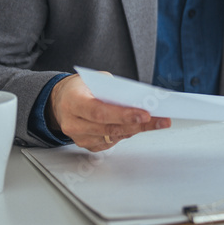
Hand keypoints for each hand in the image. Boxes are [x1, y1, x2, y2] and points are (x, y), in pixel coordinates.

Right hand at [46, 74, 169, 151]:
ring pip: (113, 137)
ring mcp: (78, 137)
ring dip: (137, 129)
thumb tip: (140, 100)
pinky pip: (111, 142)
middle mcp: (73, 122)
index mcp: (73, 101)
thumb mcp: (97, 79)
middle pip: (109, 127)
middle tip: (161, 120)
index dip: (123, 115)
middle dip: (138, 124)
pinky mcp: (86, 145)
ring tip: (158, 122)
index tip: (145, 114)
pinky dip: (127, 134)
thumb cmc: (82, 87)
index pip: (99, 111)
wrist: (62, 100)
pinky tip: (139, 127)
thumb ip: (115, 89)